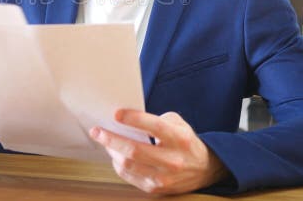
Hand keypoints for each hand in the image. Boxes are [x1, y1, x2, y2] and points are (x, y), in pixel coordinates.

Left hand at [89, 109, 227, 194]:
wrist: (205, 169)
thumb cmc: (186, 142)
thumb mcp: (179, 124)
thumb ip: (155, 119)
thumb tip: (126, 119)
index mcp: (179, 139)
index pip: (154, 127)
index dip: (133, 119)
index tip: (116, 113)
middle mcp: (172, 160)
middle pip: (134, 150)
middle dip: (111, 139)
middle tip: (97, 130)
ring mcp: (164, 177)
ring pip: (128, 165)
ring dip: (111, 151)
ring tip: (104, 141)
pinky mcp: (156, 189)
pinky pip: (129, 176)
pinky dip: (118, 164)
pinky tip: (116, 155)